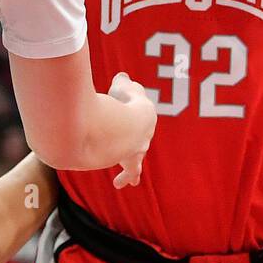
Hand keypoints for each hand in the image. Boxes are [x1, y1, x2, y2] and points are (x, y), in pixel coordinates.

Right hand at [108, 72, 155, 188]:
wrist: (130, 121)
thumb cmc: (125, 102)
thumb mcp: (122, 87)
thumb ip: (122, 84)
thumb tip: (122, 78)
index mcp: (143, 119)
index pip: (140, 124)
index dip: (135, 124)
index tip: (134, 126)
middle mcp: (144, 136)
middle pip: (141, 143)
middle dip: (137, 149)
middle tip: (138, 155)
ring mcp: (139, 151)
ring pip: (137, 162)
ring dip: (132, 171)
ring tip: (129, 181)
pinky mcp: (130, 163)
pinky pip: (129, 173)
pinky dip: (125, 178)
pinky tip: (119, 184)